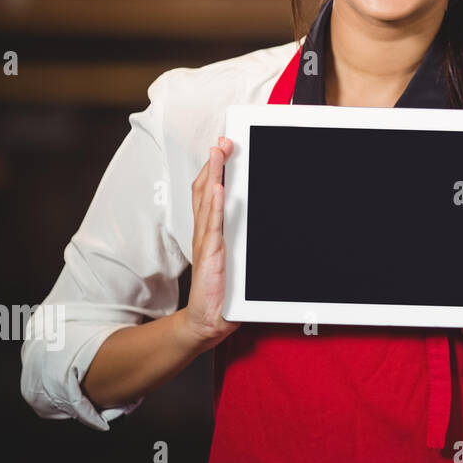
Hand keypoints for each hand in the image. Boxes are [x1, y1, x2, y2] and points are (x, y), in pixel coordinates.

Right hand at [181, 137, 240, 348]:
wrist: (210, 319)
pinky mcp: (211, 255)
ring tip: (218, 154)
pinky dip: (214, 205)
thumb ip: (242, 237)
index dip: (214, 169)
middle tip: (221, 143)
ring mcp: (206, 242)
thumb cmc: (224, 289)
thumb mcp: (236, 256)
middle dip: (213, 164)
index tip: (222, 149)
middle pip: (204, 190)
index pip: (209, 193)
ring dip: (213, 175)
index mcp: (212, 231)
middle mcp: (206, 232)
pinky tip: (218, 189)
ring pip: (207, 202)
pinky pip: (212, 226)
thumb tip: (257, 217)